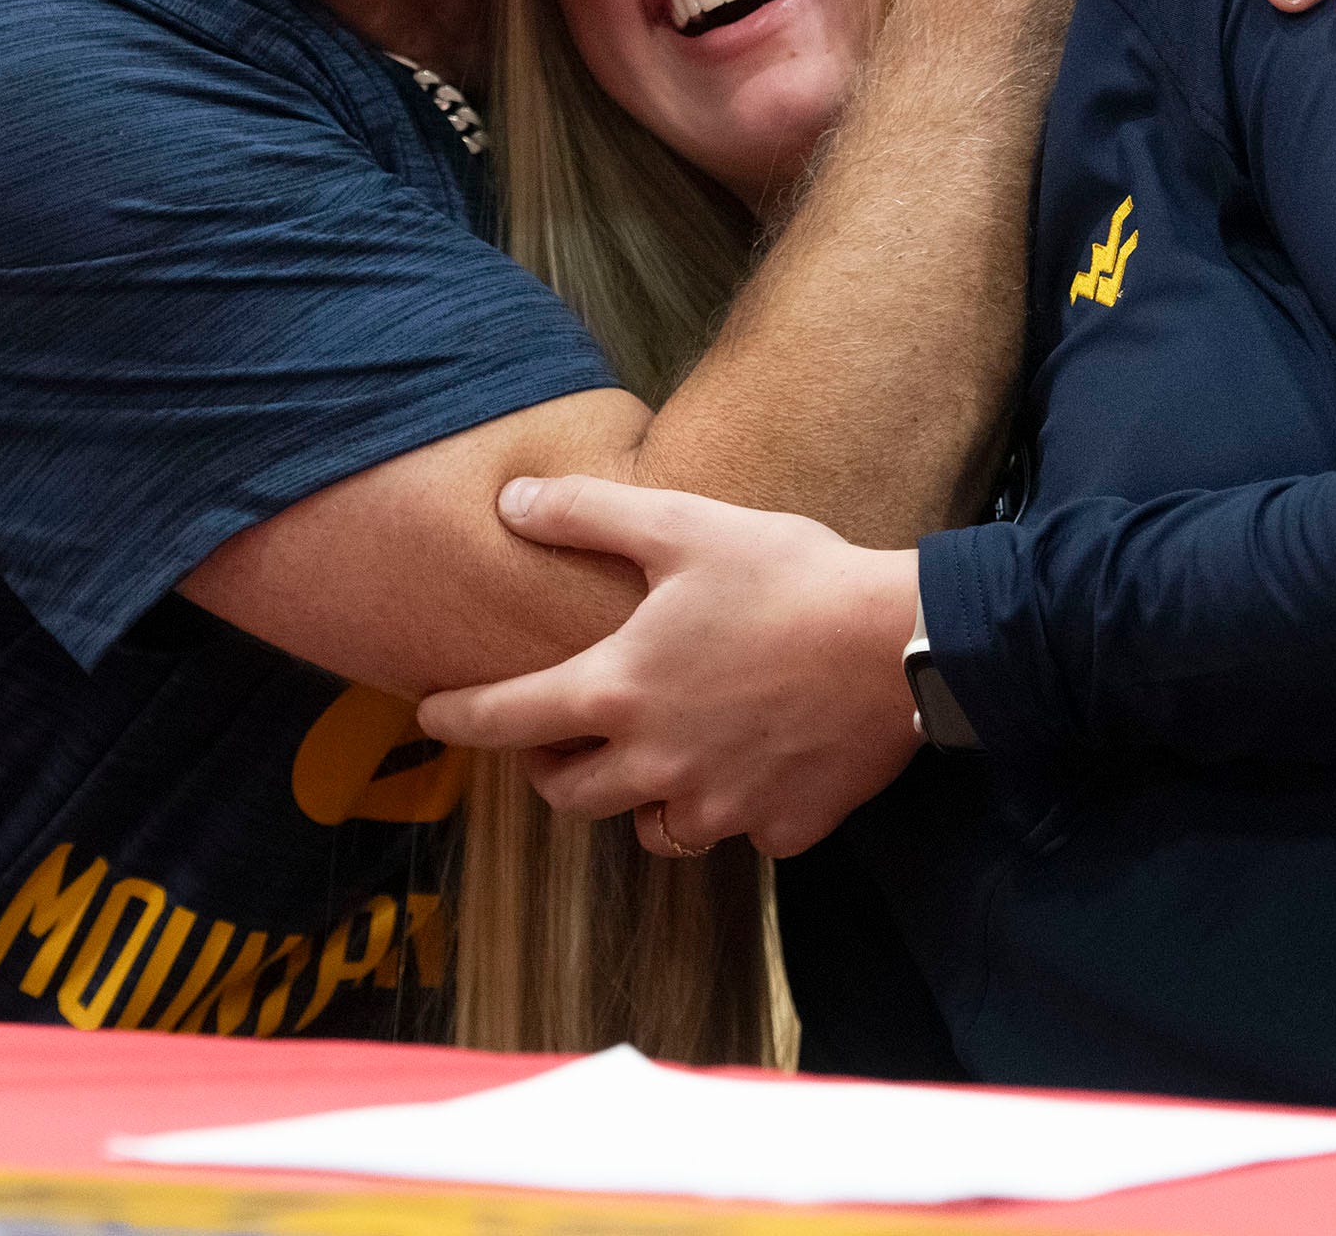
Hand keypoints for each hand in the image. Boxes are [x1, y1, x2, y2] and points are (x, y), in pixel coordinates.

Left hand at [416, 475, 921, 859]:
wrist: (904, 643)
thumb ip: (587, 514)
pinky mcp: (783, 828)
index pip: (506, 718)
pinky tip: (754, 764)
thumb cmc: (790, 577)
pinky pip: (740, 833)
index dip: (457, 717)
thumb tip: (510, 501)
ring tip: (657, 758)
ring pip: (652, 830)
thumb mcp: (682, 524)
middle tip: (558, 737)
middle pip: (570, 795)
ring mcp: (721, 806)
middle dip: (550, 768)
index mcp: (620, 692)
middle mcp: (656, 766)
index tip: (431, 716)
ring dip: (640, 799)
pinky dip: (735, 808)